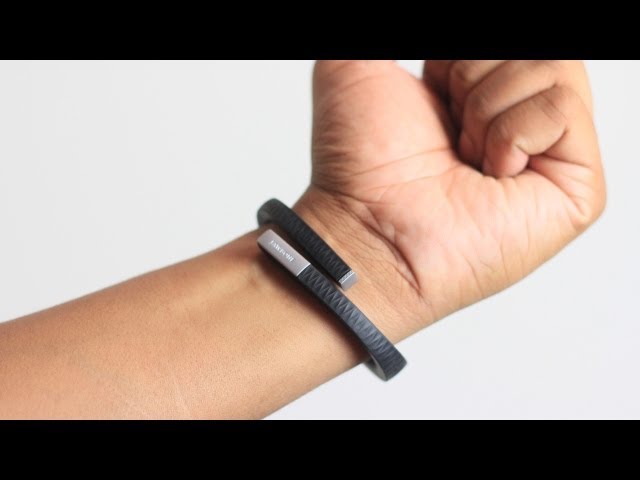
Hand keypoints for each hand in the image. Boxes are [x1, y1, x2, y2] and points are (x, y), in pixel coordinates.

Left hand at [295, 60, 605, 339]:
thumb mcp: (359, 64)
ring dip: (485, 106)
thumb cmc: (359, 159)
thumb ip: (381, 34)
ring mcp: (551, 152)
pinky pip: (561, 106)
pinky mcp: (577, 186)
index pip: (508, 43)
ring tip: (463, 156)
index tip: (442, 83)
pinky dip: (509, 132)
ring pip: (550, 67)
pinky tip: (489, 173)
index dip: (466, 57)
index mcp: (478, 88)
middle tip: (446, 129)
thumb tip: (425, 16)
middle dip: (471, 74)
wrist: (365, 226)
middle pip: (530, 49)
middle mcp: (518, 117)